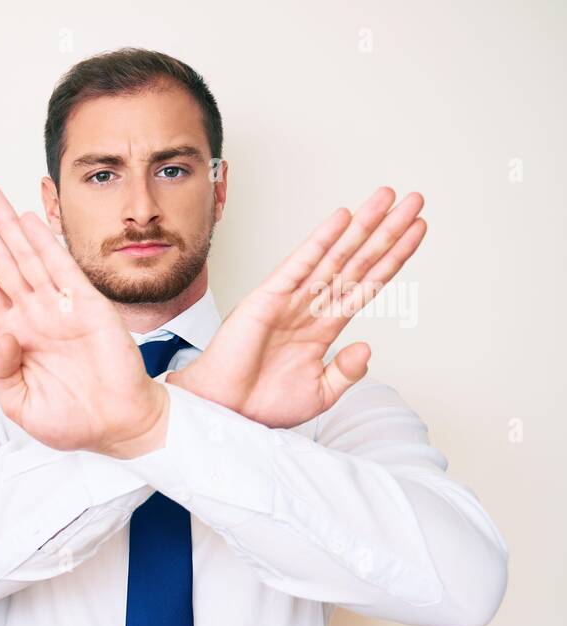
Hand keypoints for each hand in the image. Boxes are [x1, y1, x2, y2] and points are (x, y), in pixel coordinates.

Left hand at [0, 183, 167, 458]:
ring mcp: (60, 308)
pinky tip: (27, 220)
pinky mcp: (88, 307)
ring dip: (6, 224)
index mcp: (15, 336)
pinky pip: (61, 269)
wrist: (118, 427)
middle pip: (0, 260)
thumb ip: (1, 374)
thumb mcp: (20, 406)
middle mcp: (34, 315)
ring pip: (26, 256)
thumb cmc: (72, 421)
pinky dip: (44, 243)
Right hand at [169, 186, 426, 427]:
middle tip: (414, 201)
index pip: (366, 284)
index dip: (393, 258)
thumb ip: (345, 372)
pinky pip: (299, 264)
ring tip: (387, 197)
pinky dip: (320, 241)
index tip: (417, 232)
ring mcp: (290, 300)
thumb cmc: (262, 404)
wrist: (224, 411)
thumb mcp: (319, 394)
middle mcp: (310, 308)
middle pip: (357, 262)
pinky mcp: (267, 298)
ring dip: (362, 226)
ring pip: (335, 257)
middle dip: (386, 231)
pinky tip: (341, 219)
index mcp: (323, 328)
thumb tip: (368, 347)